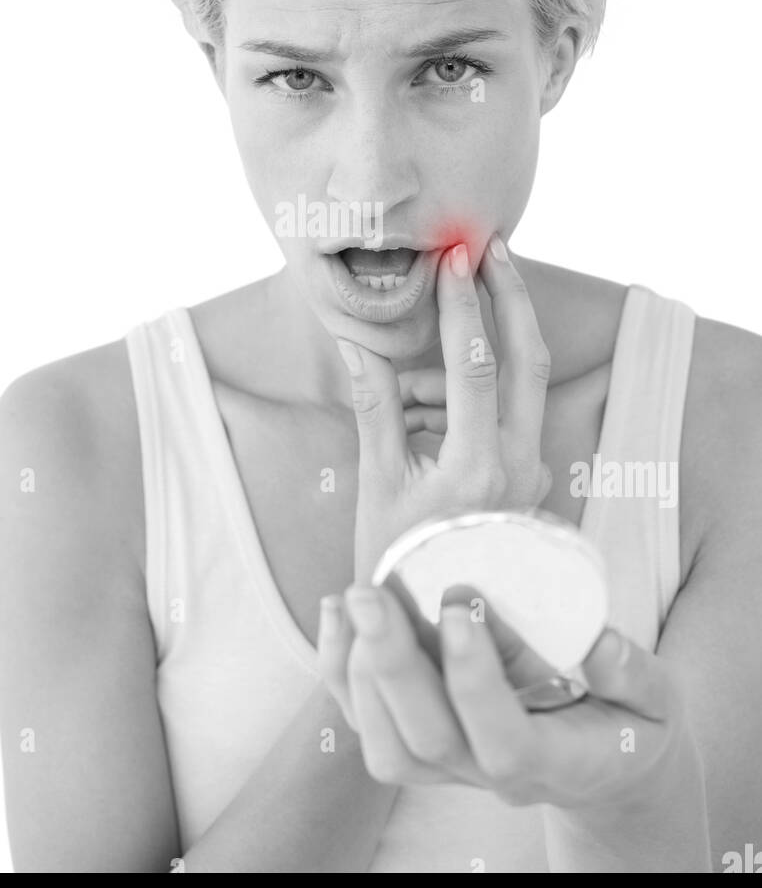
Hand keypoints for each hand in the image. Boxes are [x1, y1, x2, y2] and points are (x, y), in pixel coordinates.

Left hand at [317, 582, 690, 810]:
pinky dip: (339, 673)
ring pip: (387, 747)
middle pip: (427, 740)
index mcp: (554, 762)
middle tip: (372, 593)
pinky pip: (368, 728)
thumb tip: (599, 640)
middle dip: (392, 664)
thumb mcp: (656, 701)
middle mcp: (491, 775)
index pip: (504, 740)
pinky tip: (335, 613)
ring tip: (355, 599)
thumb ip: (634, 674)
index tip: (458, 607)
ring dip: (358, 672)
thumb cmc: (629, 725)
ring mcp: (452, 769)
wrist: (607, 771)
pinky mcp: (425, 750)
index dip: (475, 682)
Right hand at [335, 236, 551, 584]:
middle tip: (488, 250)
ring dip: (462, 370)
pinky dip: (466, 403)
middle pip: (529, 360)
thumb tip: (354, 341)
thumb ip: (373, 408)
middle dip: (509, 299)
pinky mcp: (530, 482)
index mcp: (478, 470)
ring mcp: (533, 477)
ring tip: (401, 401)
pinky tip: (419, 423)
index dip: (462, 305)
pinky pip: (505, 419)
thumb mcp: (377, 488)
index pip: (476, 366)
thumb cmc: (397, 569)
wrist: (434, 638)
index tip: (452, 257)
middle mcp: (520, 469)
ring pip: (515, 389)